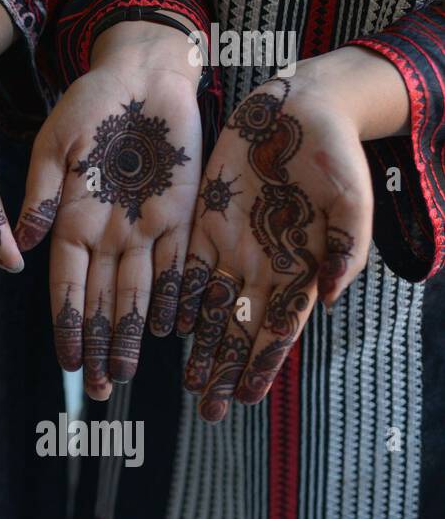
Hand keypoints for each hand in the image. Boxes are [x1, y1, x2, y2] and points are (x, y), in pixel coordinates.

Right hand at [14, 20, 201, 399]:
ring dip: (132, 335)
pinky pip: (178, 264)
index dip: (69, 325)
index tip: (69, 364)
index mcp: (71, 219)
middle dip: (101, 346)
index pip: (68, 285)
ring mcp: (145, 226)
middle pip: (102, 301)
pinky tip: (172, 330)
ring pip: (139, 293)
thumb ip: (43, 193)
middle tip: (104, 391)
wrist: (144, 72)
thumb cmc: (92, 100)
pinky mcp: (181, 212)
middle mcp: (107, 232)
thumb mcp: (57, 142)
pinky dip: (175, 297)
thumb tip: (22, 244)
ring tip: (130, 375)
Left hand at [179, 51, 387, 420]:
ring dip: (201, 346)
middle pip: (241, 328)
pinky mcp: (207, 222)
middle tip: (208, 408)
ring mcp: (233, 246)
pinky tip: (167, 326)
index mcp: (301, 266)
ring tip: (188, 381)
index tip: (247, 399)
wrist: (299, 110)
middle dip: (226, 368)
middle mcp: (264, 264)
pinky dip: (178, 298)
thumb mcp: (351, 199)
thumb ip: (344, 249)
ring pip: (211, 307)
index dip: (262, 363)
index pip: (278, 327)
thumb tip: (329, 295)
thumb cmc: (335, 154)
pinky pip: (188, 269)